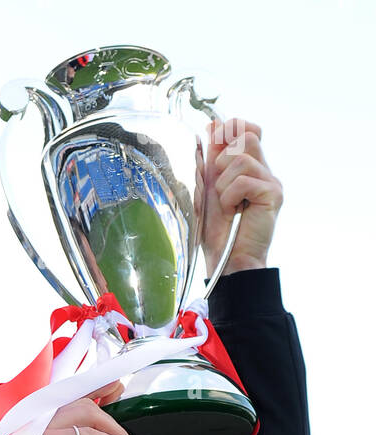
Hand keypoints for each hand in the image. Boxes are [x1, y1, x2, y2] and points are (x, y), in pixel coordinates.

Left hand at [202, 118, 282, 277]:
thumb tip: (213, 124)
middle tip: (219, 185)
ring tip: (226, 204)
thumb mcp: (209, 188)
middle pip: (248, 136)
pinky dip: (229, 196)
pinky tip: (233, 211)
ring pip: (243, 157)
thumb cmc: (217, 231)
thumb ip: (212, 158)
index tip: (213, 144)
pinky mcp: (273, 194)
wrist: (228, 261)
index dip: (231, 129)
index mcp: (249, 168)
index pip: (248, 129)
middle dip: (223, 158)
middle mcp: (264, 171)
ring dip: (224, 183)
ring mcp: (271, 182)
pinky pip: (243, 180)